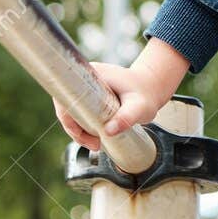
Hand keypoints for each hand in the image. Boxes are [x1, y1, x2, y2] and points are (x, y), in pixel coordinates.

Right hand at [54, 56, 183, 150]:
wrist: (151, 88)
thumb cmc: (146, 94)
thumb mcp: (139, 106)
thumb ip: (127, 117)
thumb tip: (109, 131)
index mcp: (92, 74)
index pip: (66, 96)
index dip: (67, 117)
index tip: (80, 134)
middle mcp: (84, 79)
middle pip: (66, 106)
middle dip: (75, 129)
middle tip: (94, 144)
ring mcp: (85, 87)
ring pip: (71, 113)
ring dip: (79, 130)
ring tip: (97, 143)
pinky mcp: (88, 97)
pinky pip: (78, 114)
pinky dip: (84, 127)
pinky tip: (96, 138)